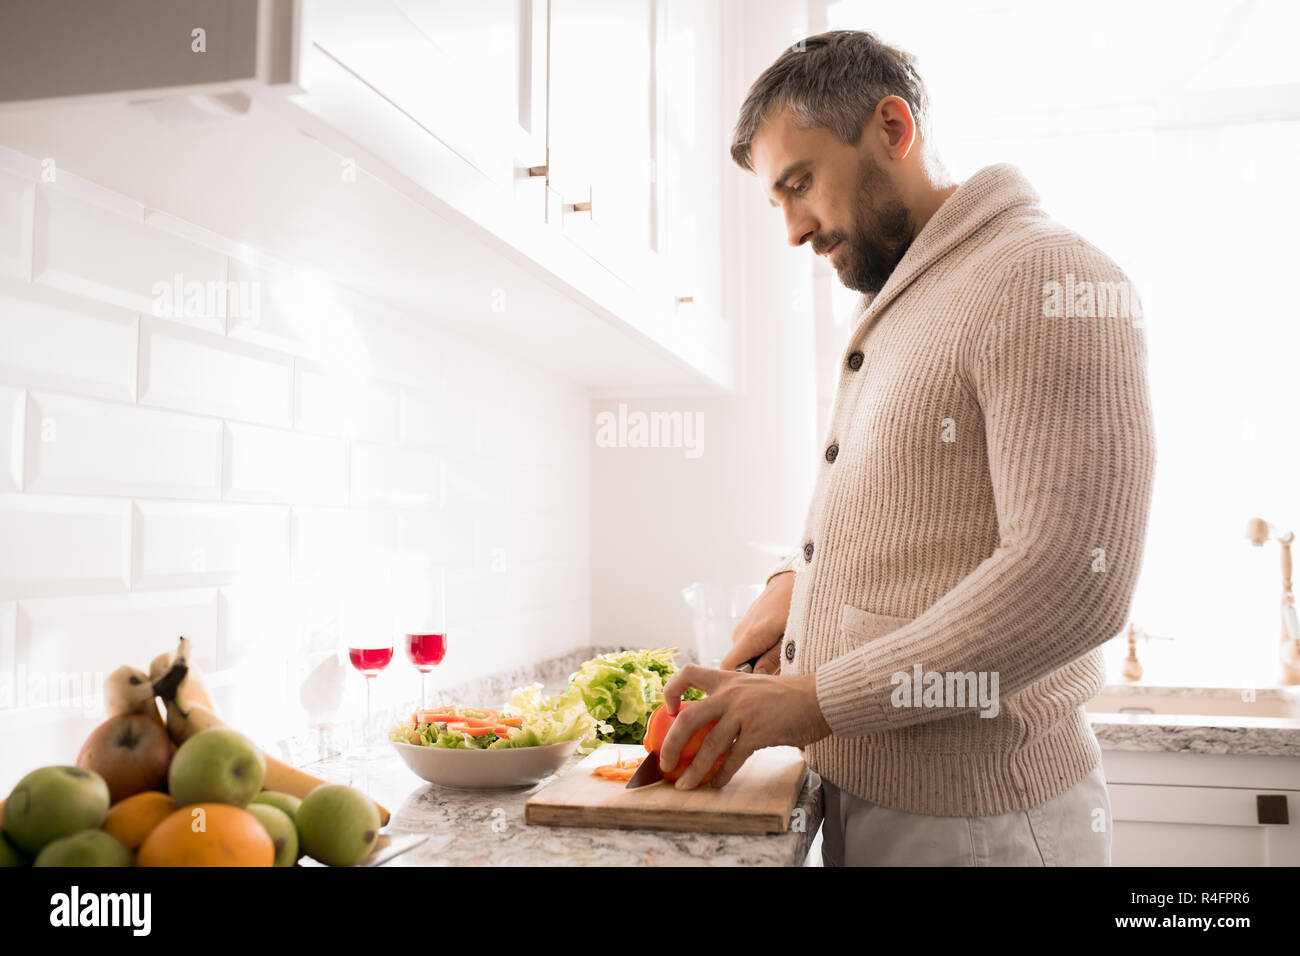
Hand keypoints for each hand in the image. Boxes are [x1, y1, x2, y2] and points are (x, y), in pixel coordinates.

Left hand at [658, 665, 831, 789]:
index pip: (689, 673)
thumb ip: (732, 698)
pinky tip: (715, 784)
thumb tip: (711, 721)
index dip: (671, 690)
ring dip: (693, 769)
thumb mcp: (754, 686)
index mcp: (728, 679)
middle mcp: (731, 694)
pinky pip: (732, 759)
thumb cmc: (788, 696)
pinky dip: (721, 775)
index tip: (669, 709)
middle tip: (664, 761)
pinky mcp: (758, 733)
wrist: (819, 699)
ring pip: (708, 745)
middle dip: (671, 743)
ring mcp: (744, 714)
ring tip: (683, 784)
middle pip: (689, 718)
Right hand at [720, 570, 793, 674]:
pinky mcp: (747, 626)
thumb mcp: (790, 637)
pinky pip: (749, 645)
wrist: (793, 580)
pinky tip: (779, 643)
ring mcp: (742, 628)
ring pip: (746, 655)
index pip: (727, 667)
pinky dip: (762, 649)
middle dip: (757, 671)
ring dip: (762, 659)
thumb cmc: (795, 608)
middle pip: (739, 664)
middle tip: (781, 667)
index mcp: (749, 637)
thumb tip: (756, 677)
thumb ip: (772, 659)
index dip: (738, 679)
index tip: (757, 684)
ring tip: (784, 652)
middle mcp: (740, 633)